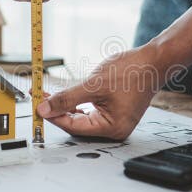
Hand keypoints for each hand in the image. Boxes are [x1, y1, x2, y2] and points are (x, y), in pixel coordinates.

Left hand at [37, 46, 166, 140]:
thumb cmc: (132, 72)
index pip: (73, 127)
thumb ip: (67, 98)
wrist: (152, 61)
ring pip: (81, 119)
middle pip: (76, 125)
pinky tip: (66, 97)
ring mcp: (114, 123)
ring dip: (65, 107)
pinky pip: (90, 113)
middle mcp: (114, 130)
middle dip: (58, 112)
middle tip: (41, 99)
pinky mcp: (113, 113)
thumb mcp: (93, 85)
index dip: (53, 116)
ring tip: (49, 96)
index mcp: (112, 128)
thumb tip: (45, 109)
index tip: (38, 106)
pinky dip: (76, 105)